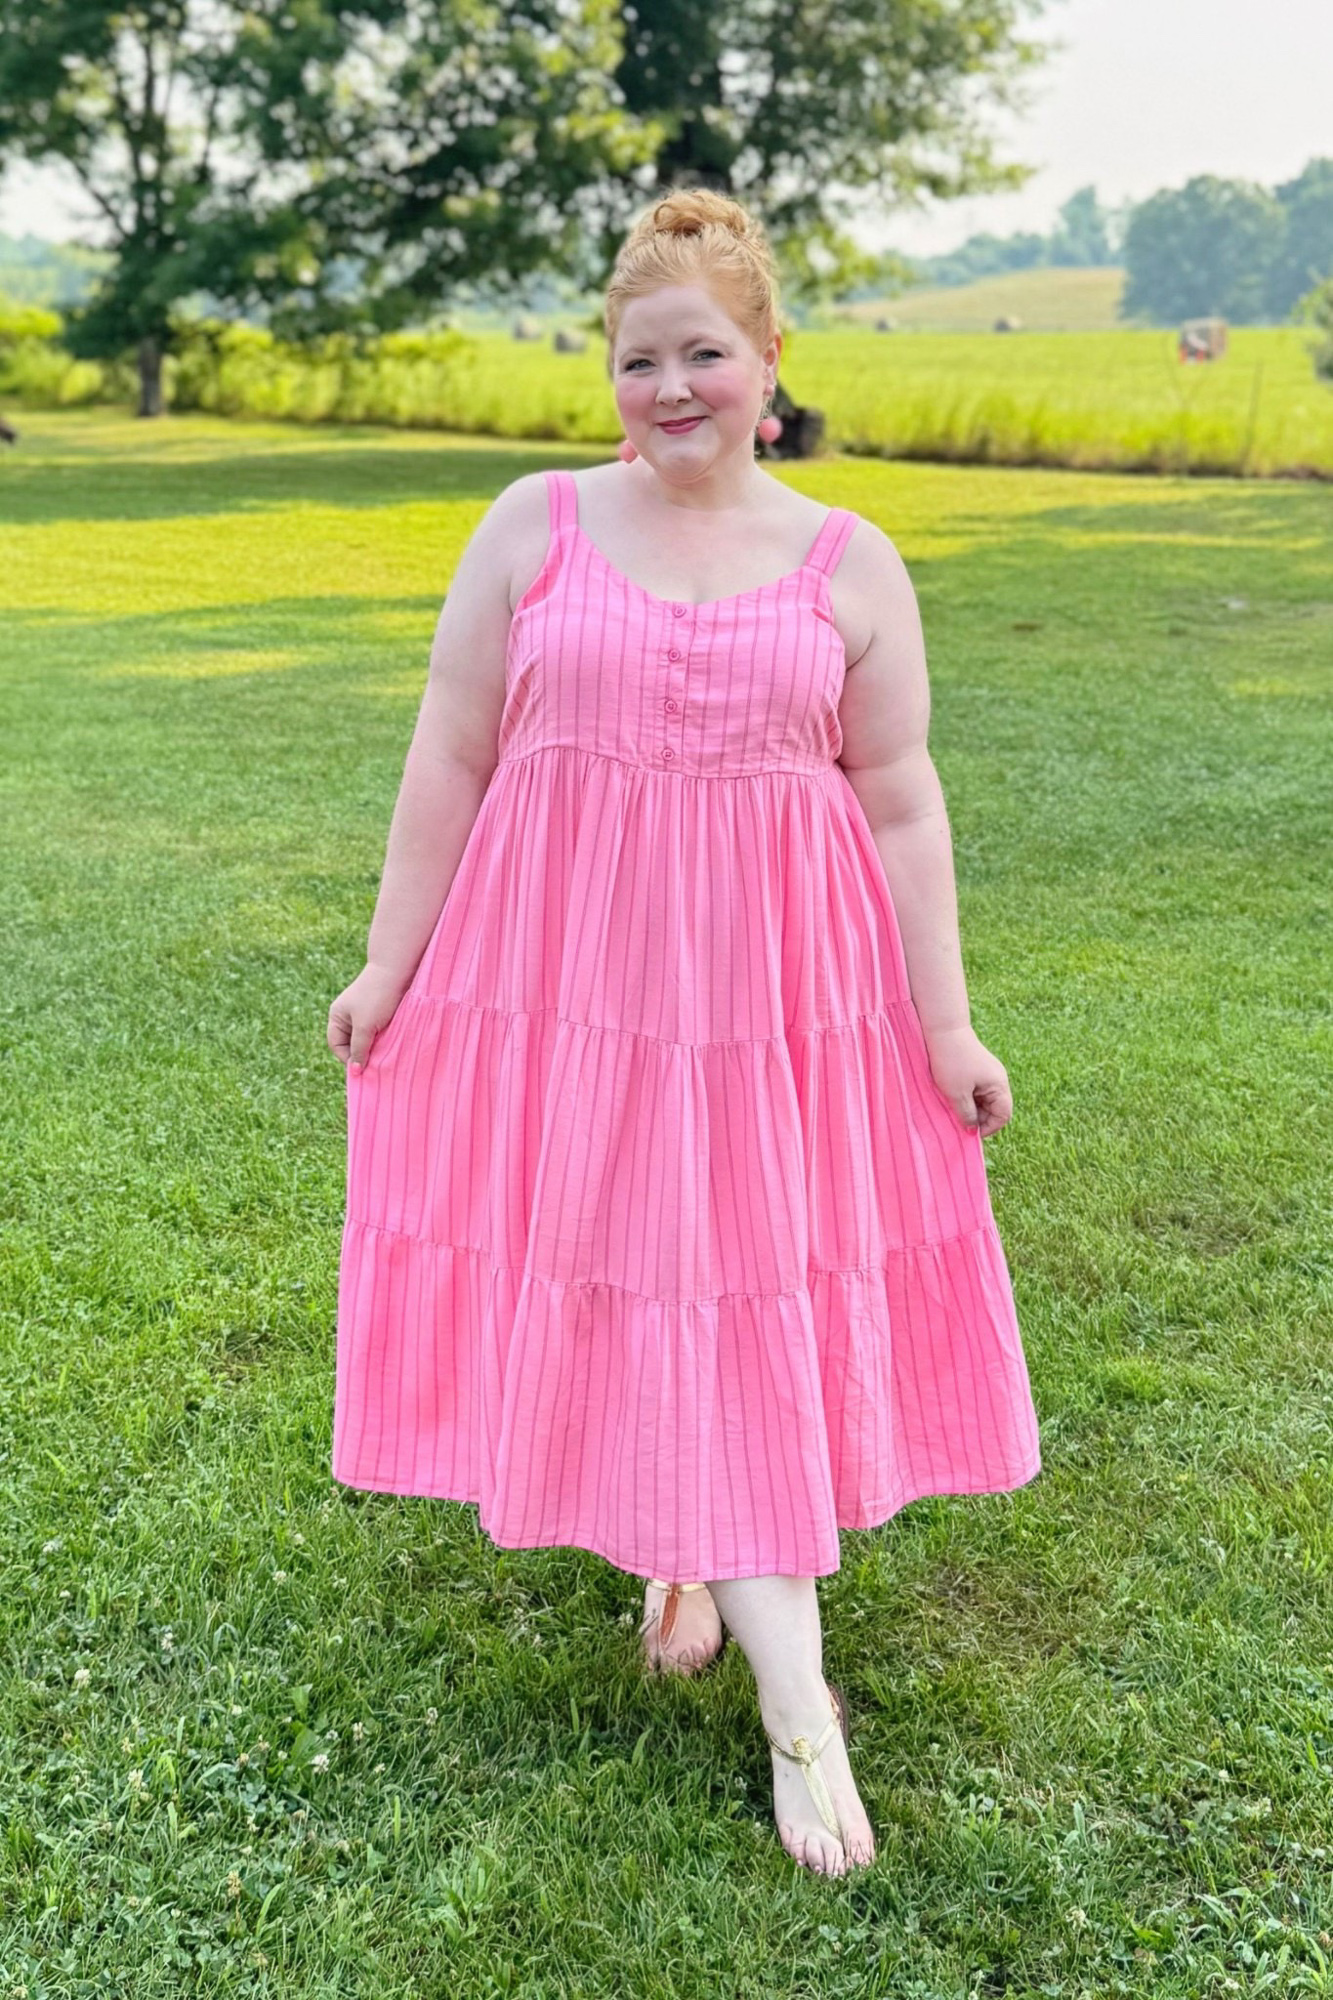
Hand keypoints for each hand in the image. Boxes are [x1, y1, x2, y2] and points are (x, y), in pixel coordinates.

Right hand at [327, 962, 411, 1070]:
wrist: (397, 971)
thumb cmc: (377, 997)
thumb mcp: (365, 1026)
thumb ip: (359, 1049)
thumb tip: (355, 1071)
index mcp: (337, 1016)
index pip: (336, 1045)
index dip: (347, 1058)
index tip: (363, 1069)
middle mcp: (348, 1015)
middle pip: (351, 1043)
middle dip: (362, 1054)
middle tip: (375, 1064)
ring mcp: (363, 1013)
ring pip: (366, 1039)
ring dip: (374, 1048)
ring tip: (385, 1055)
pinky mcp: (379, 1012)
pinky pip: (377, 1032)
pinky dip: (382, 1039)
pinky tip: (391, 1044)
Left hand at [921, 1023, 1012, 1137]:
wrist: (943, 1030)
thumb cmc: (952, 1062)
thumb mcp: (957, 1094)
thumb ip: (967, 1114)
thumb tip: (972, 1130)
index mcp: (999, 1085)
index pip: (1003, 1115)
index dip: (988, 1128)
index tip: (969, 1133)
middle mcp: (998, 1080)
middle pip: (994, 1109)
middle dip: (978, 1118)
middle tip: (958, 1121)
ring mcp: (988, 1073)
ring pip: (983, 1100)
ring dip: (970, 1107)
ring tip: (953, 1108)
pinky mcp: (977, 1068)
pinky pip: (976, 1090)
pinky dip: (966, 1097)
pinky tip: (952, 1096)